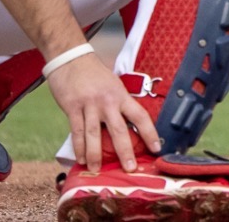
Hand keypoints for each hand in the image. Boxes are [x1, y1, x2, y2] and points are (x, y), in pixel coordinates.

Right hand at [46, 51, 159, 172]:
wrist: (72, 59)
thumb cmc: (95, 75)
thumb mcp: (114, 85)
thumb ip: (119, 103)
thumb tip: (128, 124)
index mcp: (121, 95)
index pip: (140, 116)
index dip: (150, 133)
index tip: (157, 148)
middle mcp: (107, 101)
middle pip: (119, 130)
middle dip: (125, 151)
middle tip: (130, 168)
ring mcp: (89, 105)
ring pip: (94, 135)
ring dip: (96, 155)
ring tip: (98, 169)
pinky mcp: (72, 108)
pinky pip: (76, 132)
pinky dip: (79, 148)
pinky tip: (81, 159)